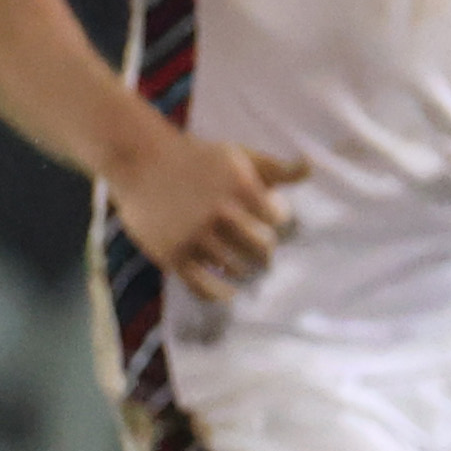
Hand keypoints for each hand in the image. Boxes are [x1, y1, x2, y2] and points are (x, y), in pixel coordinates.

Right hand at [107, 133, 309, 300]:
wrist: (140, 160)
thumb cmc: (197, 158)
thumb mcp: (238, 156)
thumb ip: (275, 168)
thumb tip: (311, 167)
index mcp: (240, 187)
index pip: (278, 220)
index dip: (276, 221)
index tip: (267, 221)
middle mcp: (218, 212)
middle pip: (262, 249)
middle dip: (265, 252)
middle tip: (263, 255)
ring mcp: (194, 235)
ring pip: (236, 268)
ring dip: (244, 270)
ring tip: (244, 266)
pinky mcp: (172, 254)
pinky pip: (203, 286)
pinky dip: (219, 294)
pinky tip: (228, 294)